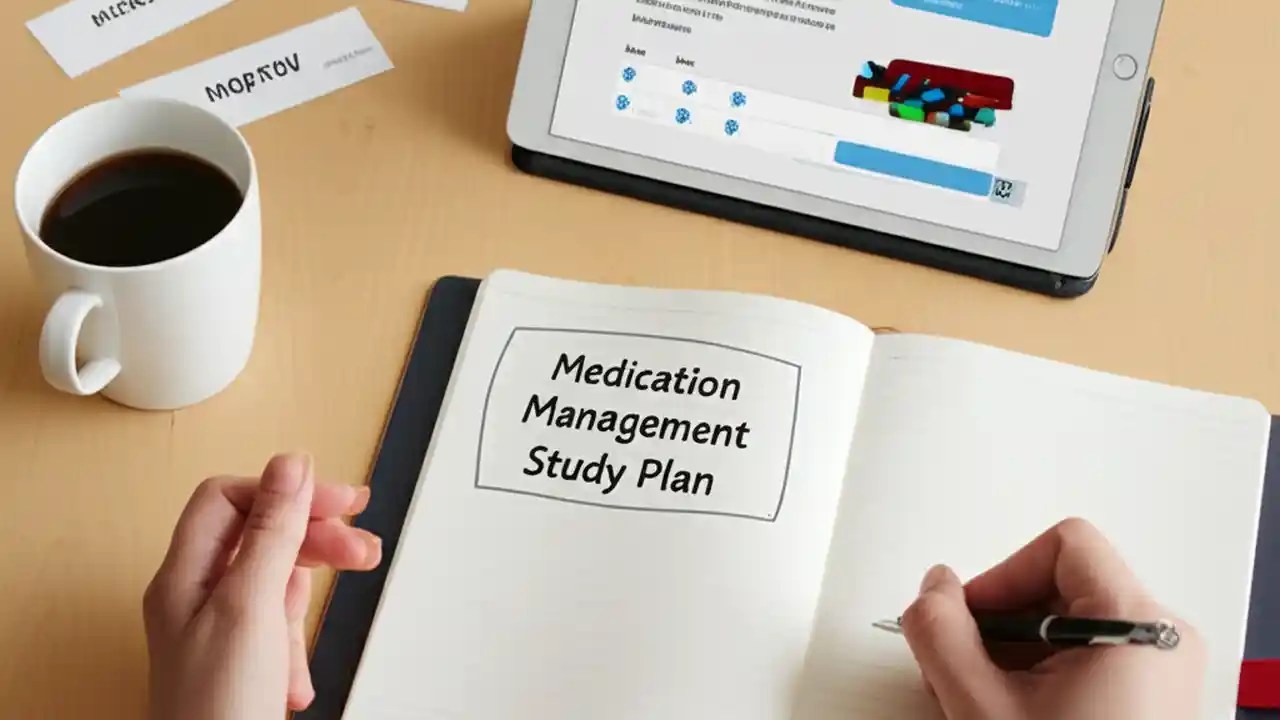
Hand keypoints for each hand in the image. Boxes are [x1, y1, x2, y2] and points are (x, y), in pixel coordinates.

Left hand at [143, 454, 382, 719]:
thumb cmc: (217, 710)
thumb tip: (290, 465)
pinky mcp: (243, 663)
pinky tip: (303, 667)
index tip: (333, 499)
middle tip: (362, 539)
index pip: (227, 500)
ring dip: (314, 582)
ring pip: (274, 578)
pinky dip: (300, 636)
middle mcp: (196, 599)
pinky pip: (279, 626)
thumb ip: (271, 533)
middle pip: (258, 535)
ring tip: (358, 575)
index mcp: (183, 576)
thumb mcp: (250, 606)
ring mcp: (220, 633)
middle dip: (314, 532)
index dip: (282, 491)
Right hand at [901, 518, 1205, 719]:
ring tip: (985, 705)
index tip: (966, 619)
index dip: (1000, 576)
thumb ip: (940, 631)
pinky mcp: (1149, 703)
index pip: (1062, 546)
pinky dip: (1038, 681)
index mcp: (1139, 626)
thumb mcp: (982, 706)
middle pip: (1060, 586)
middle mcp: (1162, 643)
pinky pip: (1084, 662)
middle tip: (966, 672)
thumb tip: (932, 590)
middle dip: (997, 628)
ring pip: (1066, 629)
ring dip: (1010, 659)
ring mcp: (1160, 676)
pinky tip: (1012, 717)